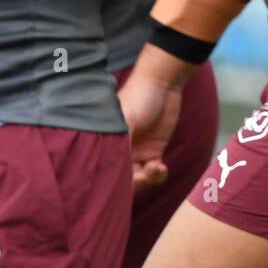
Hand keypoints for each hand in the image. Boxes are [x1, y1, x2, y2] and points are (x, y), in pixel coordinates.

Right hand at [118, 46, 192, 190]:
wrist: (163, 83)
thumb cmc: (139, 96)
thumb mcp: (126, 119)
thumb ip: (120, 142)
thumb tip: (112, 167)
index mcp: (106, 144)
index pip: (104, 170)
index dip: (111, 182)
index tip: (122, 184)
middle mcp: (120, 151)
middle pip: (122, 180)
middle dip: (133, 184)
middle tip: (144, 174)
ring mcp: (137, 153)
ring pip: (139, 180)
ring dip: (147, 180)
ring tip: (155, 168)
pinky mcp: (154, 152)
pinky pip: (154, 174)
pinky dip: (158, 175)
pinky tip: (161, 167)